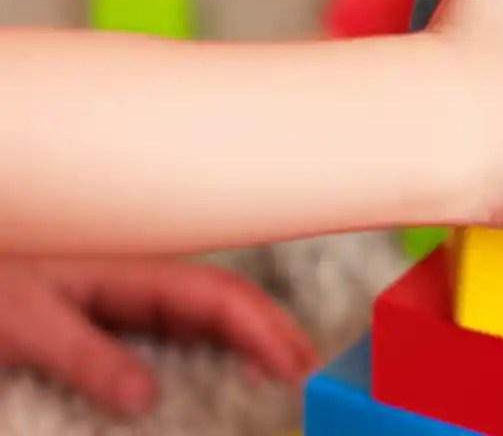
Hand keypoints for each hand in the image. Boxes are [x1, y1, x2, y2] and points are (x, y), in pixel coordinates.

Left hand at [0, 257, 315, 416]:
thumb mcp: (28, 320)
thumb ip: (86, 354)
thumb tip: (145, 393)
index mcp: (133, 272)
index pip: (218, 296)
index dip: (262, 329)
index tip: (291, 364)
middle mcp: (140, 287)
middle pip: (227, 307)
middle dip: (274, 334)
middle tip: (310, 373)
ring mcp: (131, 307)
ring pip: (209, 324)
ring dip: (251, 346)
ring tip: (285, 374)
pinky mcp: (116, 327)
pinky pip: (179, 342)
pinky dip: (215, 359)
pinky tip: (229, 376)